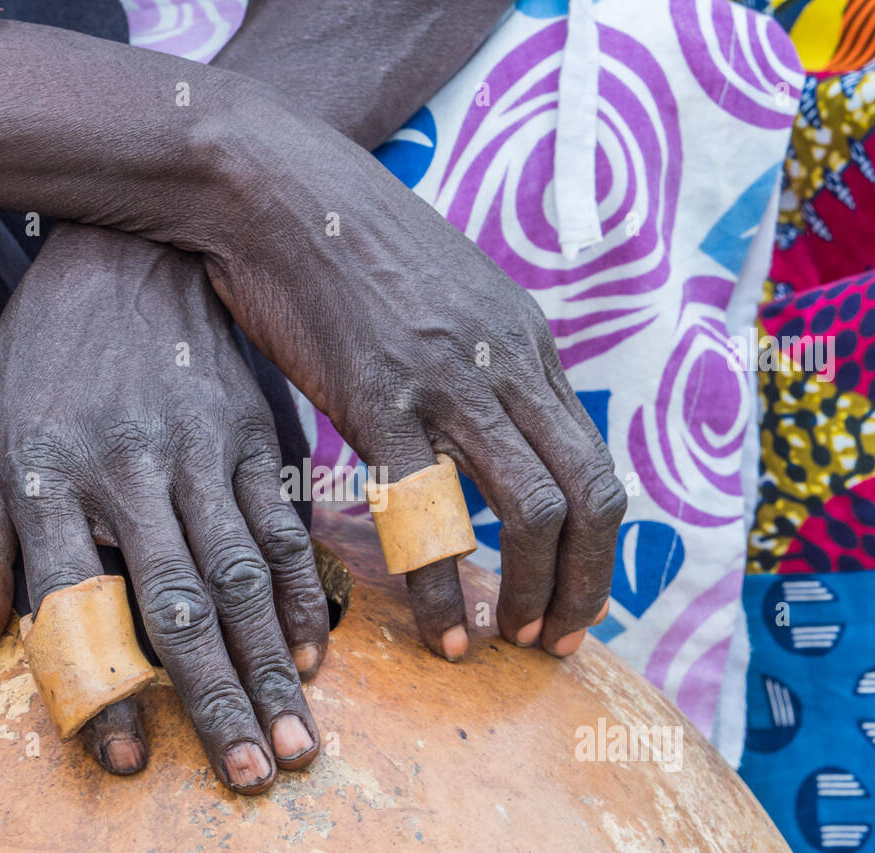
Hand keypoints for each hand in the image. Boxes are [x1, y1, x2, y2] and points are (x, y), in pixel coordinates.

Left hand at [0, 224, 327, 792]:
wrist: (126, 252)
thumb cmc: (43, 356)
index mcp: (51, 475)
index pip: (78, 604)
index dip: (103, 687)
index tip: (126, 761)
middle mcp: (131, 470)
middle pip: (182, 604)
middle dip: (220, 696)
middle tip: (255, 774)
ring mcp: (202, 450)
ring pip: (244, 574)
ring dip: (274, 662)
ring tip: (299, 736)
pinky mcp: (253, 432)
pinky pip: (284, 523)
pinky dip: (304, 590)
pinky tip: (319, 649)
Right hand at [198, 95, 625, 659]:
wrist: (278, 188)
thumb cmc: (352, 248)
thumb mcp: (450, 297)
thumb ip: (485, 361)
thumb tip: (494, 427)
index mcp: (529, 345)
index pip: (597, 464)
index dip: (596, 547)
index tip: (574, 596)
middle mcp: (508, 365)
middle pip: (589, 496)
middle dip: (584, 583)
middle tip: (557, 640)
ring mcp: (449, 383)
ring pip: (531, 509)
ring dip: (532, 592)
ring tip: (507, 642)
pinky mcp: (380, 399)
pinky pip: (431, 513)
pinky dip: (447, 587)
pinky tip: (441, 629)